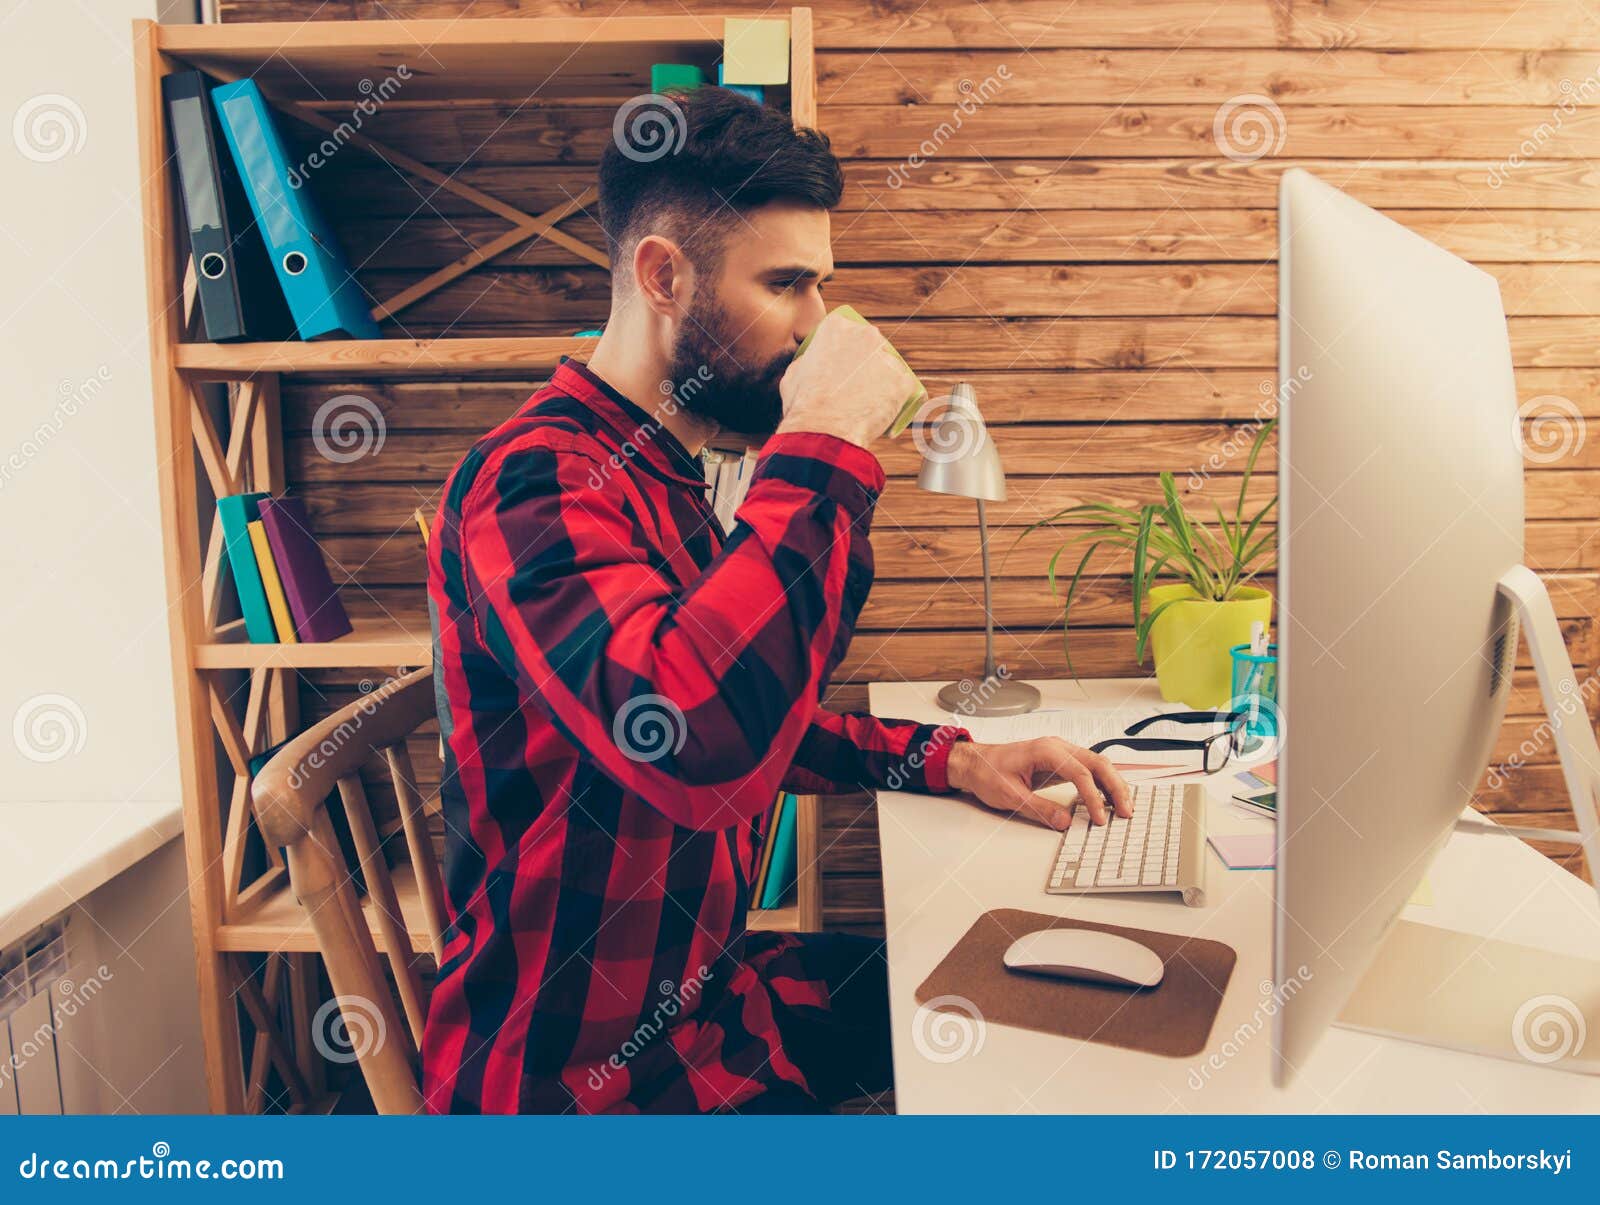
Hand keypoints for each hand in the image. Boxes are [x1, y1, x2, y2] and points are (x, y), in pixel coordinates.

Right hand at [775, 310, 915, 448]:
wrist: (823, 430)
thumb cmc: (804, 405)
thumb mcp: (793, 375)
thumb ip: (806, 363)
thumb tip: (810, 365)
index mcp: (836, 327)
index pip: (845, 331)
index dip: (844, 350)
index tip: (842, 365)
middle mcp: (865, 334)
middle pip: (871, 345)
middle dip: (867, 362)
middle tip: (857, 385)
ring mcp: (886, 357)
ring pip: (889, 366)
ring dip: (884, 379)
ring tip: (869, 403)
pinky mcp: (903, 381)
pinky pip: (905, 388)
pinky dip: (898, 399)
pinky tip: (886, 411)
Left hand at [944, 738, 1132, 829]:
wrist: (975, 762)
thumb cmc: (988, 772)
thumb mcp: (1010, 795)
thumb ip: (1039, 809)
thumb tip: (1065, 822)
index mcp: (1045, 751)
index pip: (1080, 773)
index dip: (1094, 797)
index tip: (1100, 818)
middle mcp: (1057, 747)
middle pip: (1098, 763)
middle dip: (1116, 787)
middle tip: (1127, 811)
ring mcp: (1060, 752)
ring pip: (1097, 764)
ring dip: (1113, 784)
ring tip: (1124, 807)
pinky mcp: (1060, 761)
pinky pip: (1088, 769)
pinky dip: (1102, 783)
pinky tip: (1108, 798)